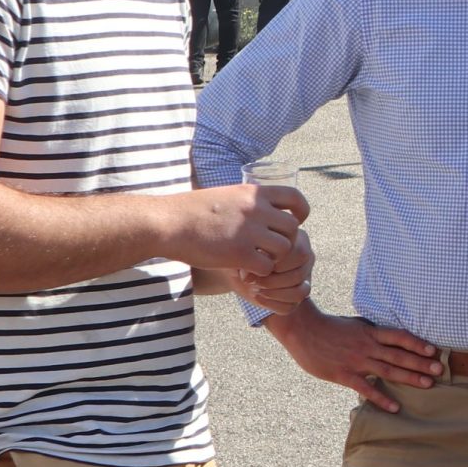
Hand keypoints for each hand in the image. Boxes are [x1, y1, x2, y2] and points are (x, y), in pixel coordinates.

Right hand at [165, 183, 307, 273]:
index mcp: (253, 193)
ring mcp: (249, 232)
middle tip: (271, 251)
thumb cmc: (191, 211)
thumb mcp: (225, 195)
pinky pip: (267, 267)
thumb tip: (262, 207)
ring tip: (258, 262)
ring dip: (274, 259)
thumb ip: (247, 202)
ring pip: (284, 249)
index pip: (295, 198)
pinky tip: (247, 272)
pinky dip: (261, 273)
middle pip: (293, 229)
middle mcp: (256, 210)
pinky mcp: (239, 254)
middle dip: (286, 242)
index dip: (300, 212)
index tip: (295, 222)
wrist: (166, 223)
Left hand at [232, 228, 315, 310]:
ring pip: (301, 292)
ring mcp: (303, 278)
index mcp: (298, 240)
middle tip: (253, 280)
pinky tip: (257, 296)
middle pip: (300, 274)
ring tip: (255, 288)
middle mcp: (305, 258)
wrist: (236, 267)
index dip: (279, 261)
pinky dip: (272, 304)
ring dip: (275, 293)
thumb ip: (248, 255)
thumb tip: (248, 274)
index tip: (257, 263)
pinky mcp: (294, 295)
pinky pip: (292, 306)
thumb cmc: (240, 253)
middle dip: (274, 280)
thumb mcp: (242, 250)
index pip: (300, 252)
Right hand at [263, 304, 442, 412]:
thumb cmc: (328, 328)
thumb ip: (370, 334)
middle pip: (399, 355)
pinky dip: (382, 398)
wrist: (302, 330)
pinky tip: (395, 407)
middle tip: (440, 370)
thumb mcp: (354, 326)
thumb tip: (387, 339)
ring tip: (428, 385)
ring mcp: (357, 361)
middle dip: (421, 362)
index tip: (434, 350)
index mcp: (370, 333)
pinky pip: (367, 388)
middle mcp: (367, 346)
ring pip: (388, 371)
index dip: (418, 343)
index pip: (400, 337)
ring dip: (410, 378)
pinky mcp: (344, 375)